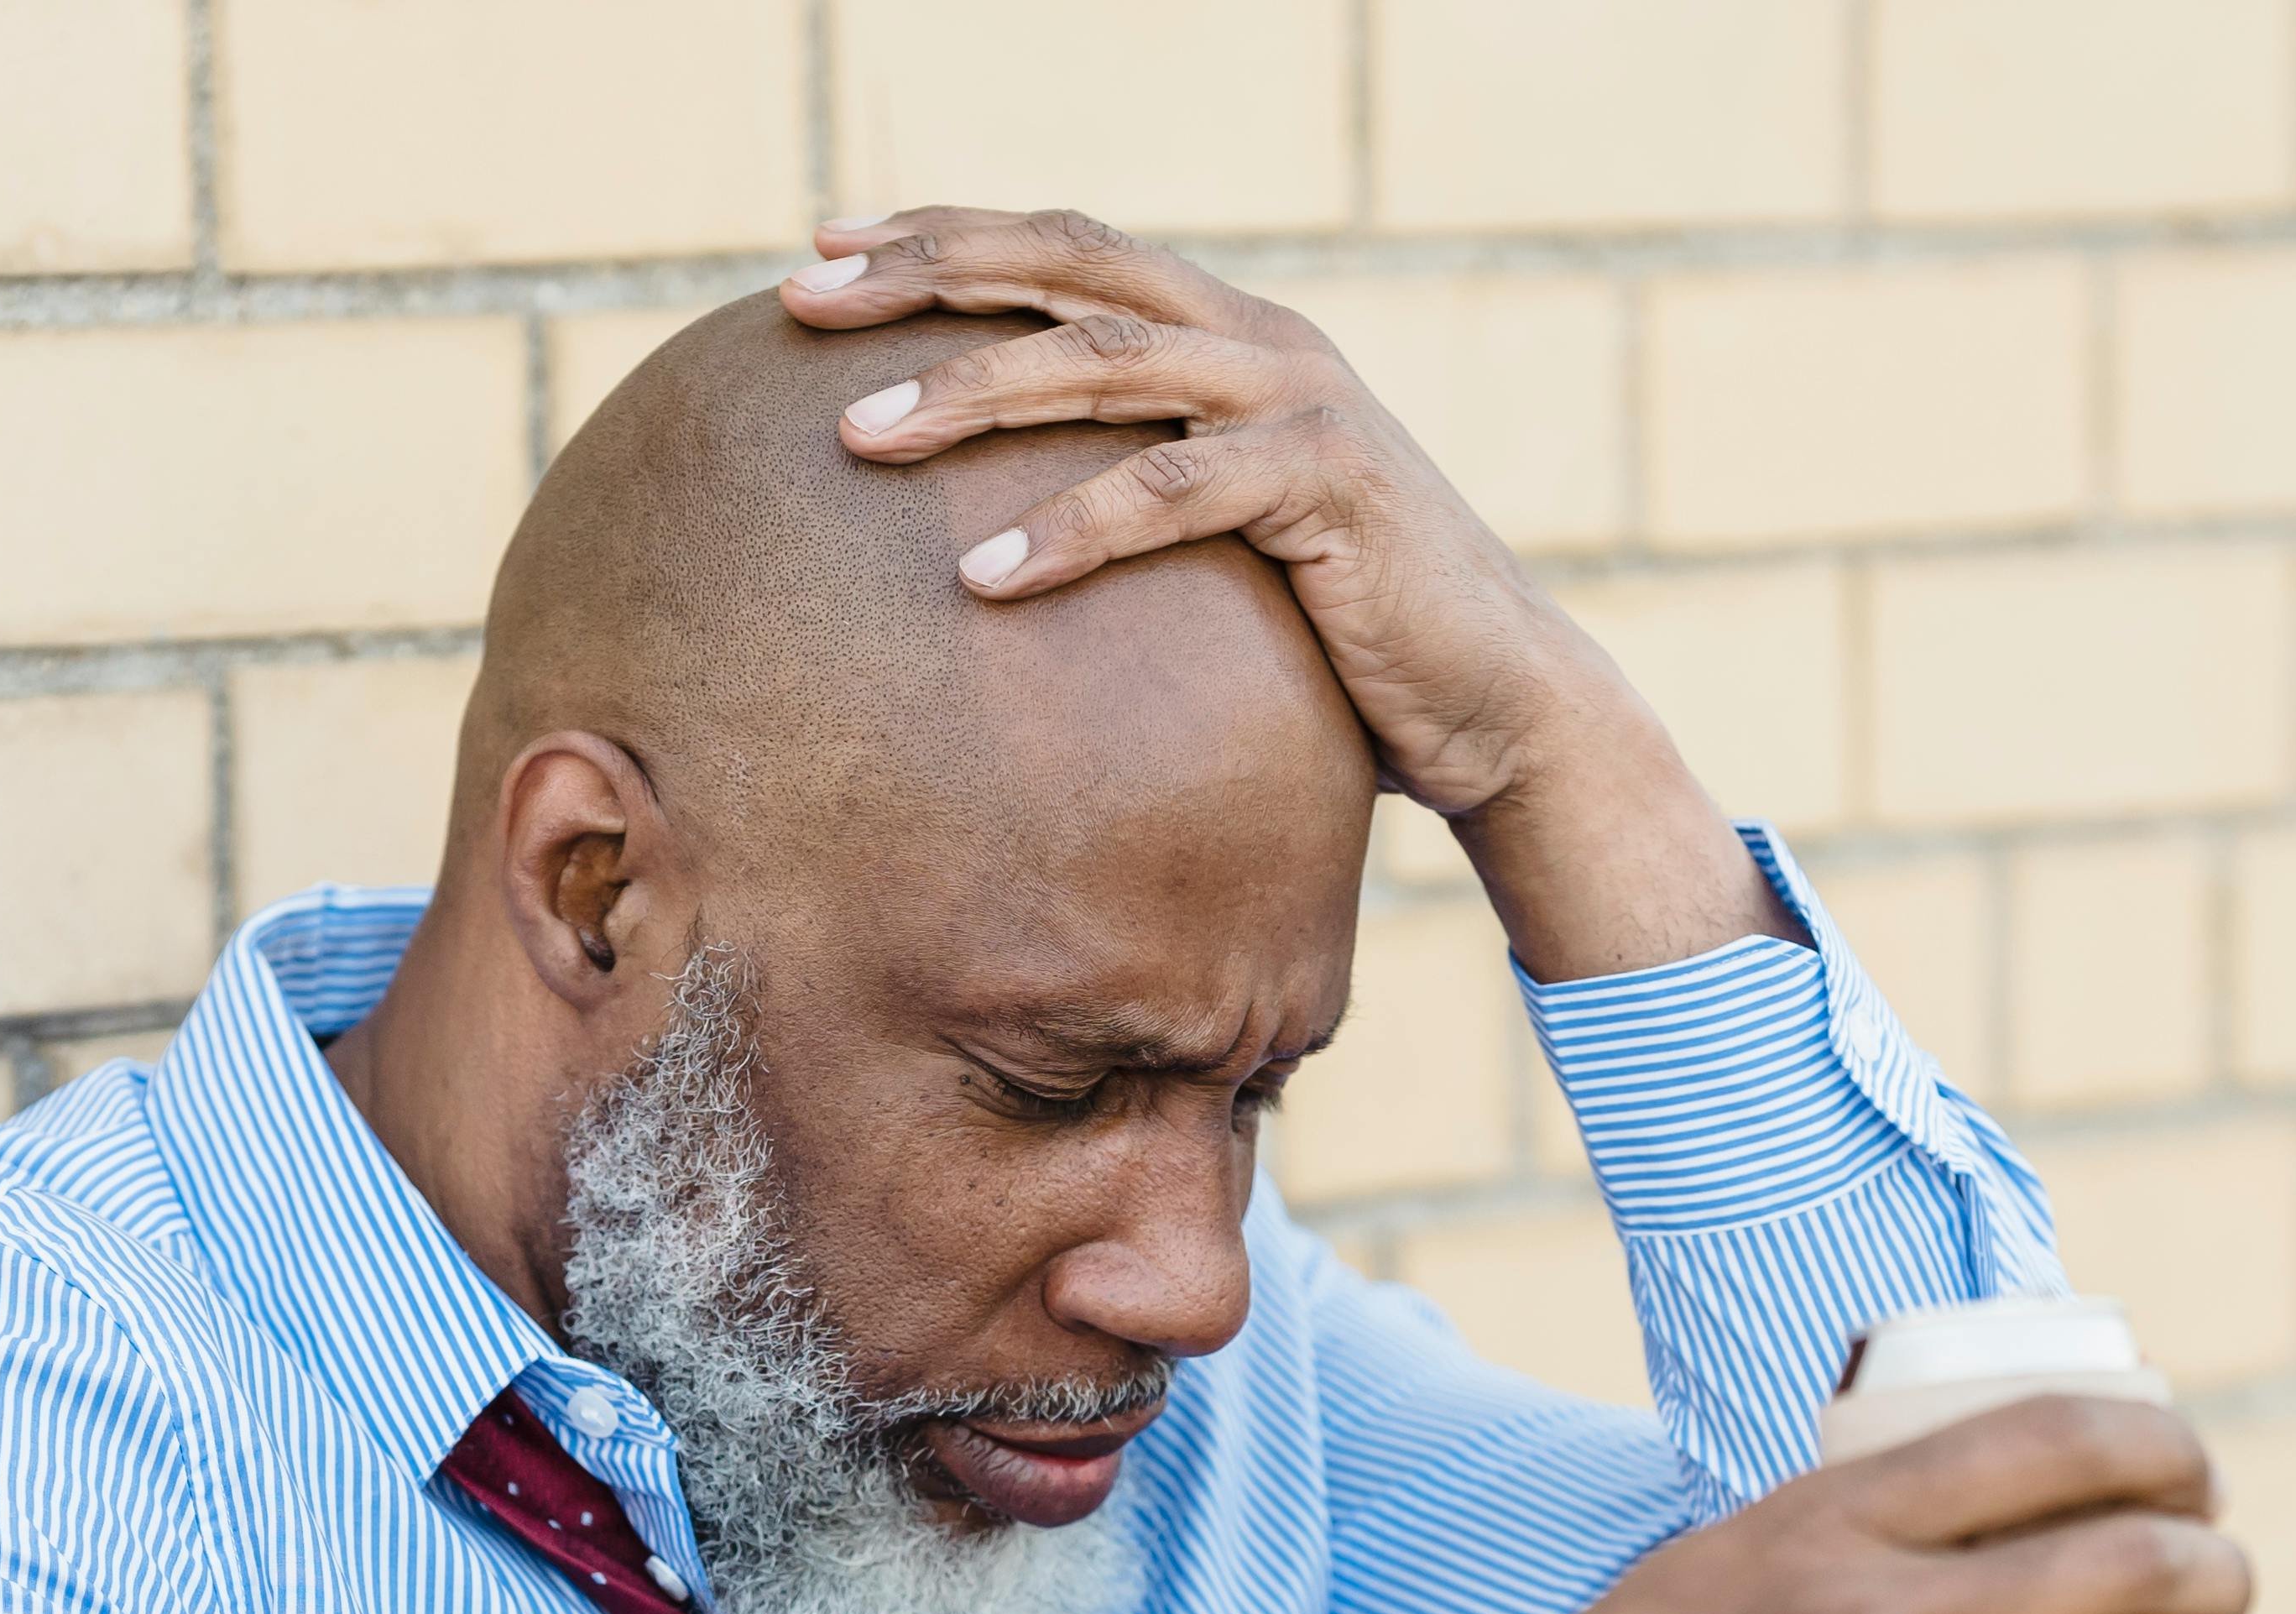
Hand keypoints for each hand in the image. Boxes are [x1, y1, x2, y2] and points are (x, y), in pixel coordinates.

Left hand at [781, 207, 1785, 977]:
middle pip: (1068, 269)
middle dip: (925, 275)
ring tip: (857, 435)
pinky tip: (978, 579)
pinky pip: (1173, 492)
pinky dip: (1070, 528)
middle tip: (801, 299)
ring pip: (1105, 364)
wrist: (1493, 697)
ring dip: (969, 393)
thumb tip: (975, 531)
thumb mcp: (1218, 537)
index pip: (1063, 251)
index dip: (942, 234)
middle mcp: (1259, 340)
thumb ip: (1127, 490)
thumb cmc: (1337, 633)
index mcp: (1224, 332)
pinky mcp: (1327, 485)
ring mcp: (1298, 402)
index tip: (819, 249)